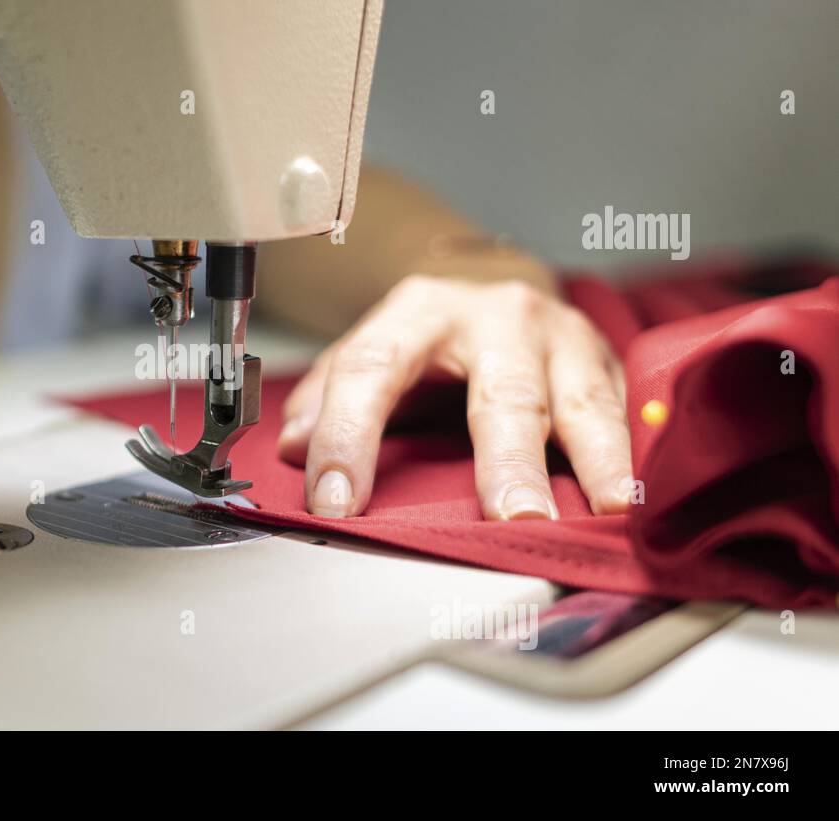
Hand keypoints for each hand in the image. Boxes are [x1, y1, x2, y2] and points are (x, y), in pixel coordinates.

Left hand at [277, 273, 632, 520]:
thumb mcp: (365, 350)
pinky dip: (633, 456)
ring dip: (595, 459)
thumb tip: (292, 449)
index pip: (373, 372)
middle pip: (500, 392)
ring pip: (582, 400)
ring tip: (603, 508)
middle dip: (507, 460)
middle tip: (511, 517)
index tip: (335, 501)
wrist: (493, 285)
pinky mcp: (607, 359)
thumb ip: (326, 398)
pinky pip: (625, 411)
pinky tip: (637, 496)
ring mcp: (561, 336)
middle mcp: (498, 316)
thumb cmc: (423, 337)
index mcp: (418, 311)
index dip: (349, 438)